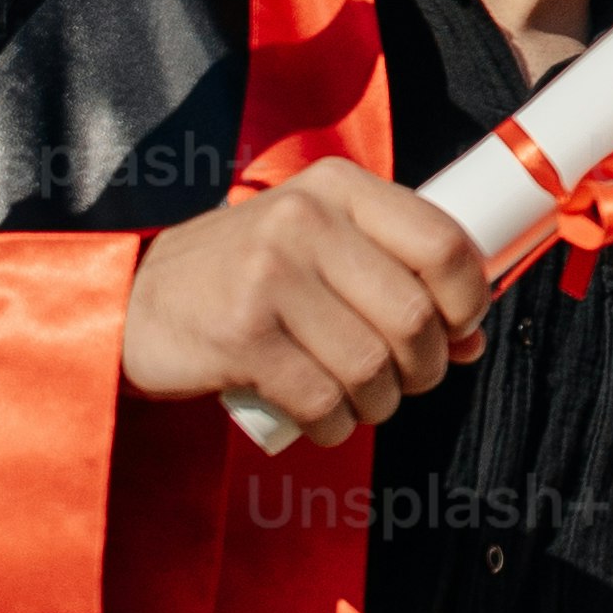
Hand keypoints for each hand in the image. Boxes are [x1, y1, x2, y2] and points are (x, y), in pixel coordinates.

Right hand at [121, 161, 499, 450]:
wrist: (139, 301)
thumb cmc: (248, 278)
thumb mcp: (320, 249)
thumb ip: (395, 276)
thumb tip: (474, 339)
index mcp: (338, 186)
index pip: (443, 242)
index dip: (468, 300)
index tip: (459, 329)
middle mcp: (305, 219)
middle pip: (414, 317)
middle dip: (425, 368)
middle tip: (406, 380)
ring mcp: (269, 275)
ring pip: (372, 367)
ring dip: (379, 403)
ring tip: (359, 400)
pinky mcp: (241, 335)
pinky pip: (323, 401)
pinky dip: (334, 425)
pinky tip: (322, 419)